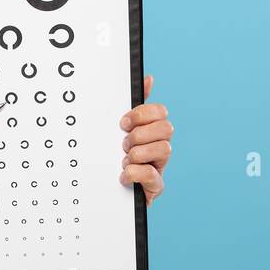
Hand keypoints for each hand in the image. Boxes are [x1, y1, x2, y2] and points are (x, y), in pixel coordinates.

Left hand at [118, 73, 171, 205]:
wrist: (103, 191)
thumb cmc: (111, 156)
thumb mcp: (115, 128)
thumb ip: (132, 105)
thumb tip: (147, 78)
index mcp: (151, 130)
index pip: (161, 112)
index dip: (142, 114)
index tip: (123, 122)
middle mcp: (159, 146)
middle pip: (167, 128)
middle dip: (140, 134)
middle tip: (123, 143)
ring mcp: (159, 167)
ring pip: (165, 149)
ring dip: (138, 153)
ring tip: (124, 160)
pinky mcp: (155, 188)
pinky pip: (153, 176)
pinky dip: (134, 173)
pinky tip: (123, 175)